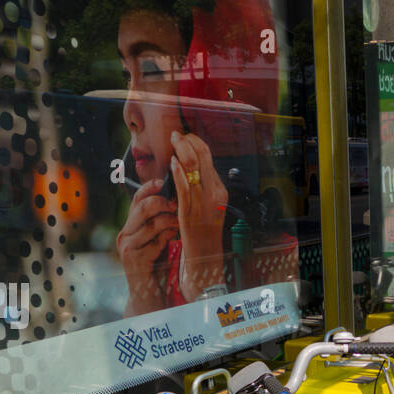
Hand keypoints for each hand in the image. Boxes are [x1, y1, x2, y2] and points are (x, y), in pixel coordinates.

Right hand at [117, 179, 175, 314]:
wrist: (147, 296)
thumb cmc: (156, 266)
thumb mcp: (157, 240)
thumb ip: (161, 223)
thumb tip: (176, 201)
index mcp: (129, 227)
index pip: (135, 200)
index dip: (148, 188)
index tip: (162, 181)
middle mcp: (124, 235)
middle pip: (142, 207)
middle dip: (162, 203)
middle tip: (177, 204)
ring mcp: (128, 247)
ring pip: (151, 224)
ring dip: (170, 222)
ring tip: (179, 224)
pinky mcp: (134, 259)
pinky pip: (155, 242)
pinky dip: (168, 238)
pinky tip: (174, 239)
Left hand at [169, 129, 227, 300]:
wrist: (206, 259)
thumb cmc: (203, 233)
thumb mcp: (208, 205)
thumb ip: (202, 187)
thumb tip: (191, 167)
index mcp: (220, 190)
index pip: (209, 158)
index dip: (195, 142)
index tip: (183, 136)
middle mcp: (215, 194)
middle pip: (204, 159)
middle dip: (189, 142)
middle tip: (176, 134)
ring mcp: (204, 204)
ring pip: (196, 170)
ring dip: (183, 151)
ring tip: (174, 141)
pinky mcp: (191, 214)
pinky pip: (186, 190)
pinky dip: (180, 174)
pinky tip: (174, 163)